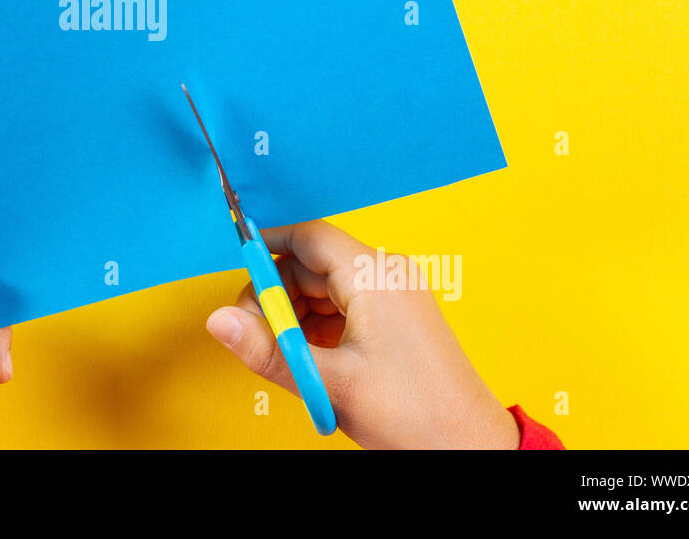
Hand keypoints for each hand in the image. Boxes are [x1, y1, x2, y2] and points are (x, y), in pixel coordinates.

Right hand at [205, 220, 518, 448]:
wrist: (468, 449)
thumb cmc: (417, 416)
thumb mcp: (328, 382)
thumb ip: (268, 350)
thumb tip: (220, 322)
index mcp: (375, 276)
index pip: (308, 237)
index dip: (266, 251)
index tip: (237, 272)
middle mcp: (388, 275)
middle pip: (311, 265)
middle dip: (278, 298)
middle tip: (259, 337)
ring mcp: (395, 295)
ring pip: (324, 287)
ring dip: (297, 316)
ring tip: (290, 357)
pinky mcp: (396, 317)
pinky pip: (344, 306)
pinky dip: (319, 326)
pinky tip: (313, 358)